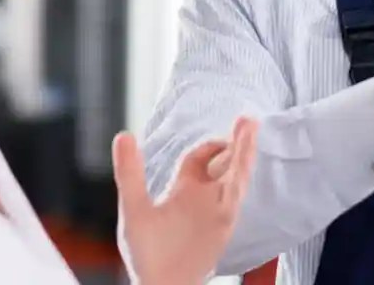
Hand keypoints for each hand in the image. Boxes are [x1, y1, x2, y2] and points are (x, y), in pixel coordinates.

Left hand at [112, 117, 258, 284]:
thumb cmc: (146, 254)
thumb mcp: (134, 207)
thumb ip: (130, 173)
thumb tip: (123, 134)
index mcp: (185, 190)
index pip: (201, 158)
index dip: (207, 146)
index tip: (215, 136)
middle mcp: (205, 197)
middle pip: (227, 162)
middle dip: (238, 141)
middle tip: (247, 119)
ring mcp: (216, 210)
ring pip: (236, 174)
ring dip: (244, 151)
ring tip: (250, 126)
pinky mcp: (223, 224)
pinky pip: (234, 196)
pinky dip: (240, 176)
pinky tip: (242, 159)